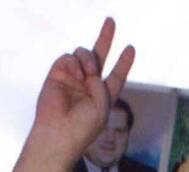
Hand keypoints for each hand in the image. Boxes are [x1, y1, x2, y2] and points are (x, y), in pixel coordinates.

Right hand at [33, 18, 134, 153]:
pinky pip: (69, 57)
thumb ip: (101, 84)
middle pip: (99, 57)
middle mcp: (88, 85)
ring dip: (89, 59)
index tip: (130, 49)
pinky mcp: (58, 74)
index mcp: (102, 97)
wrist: (57, 133)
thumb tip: (87, 69)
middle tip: (111, 21)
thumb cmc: (82, 128)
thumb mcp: (102, 107)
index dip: (123, 63)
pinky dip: (75, 63)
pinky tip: (77, 76)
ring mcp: (72, 79)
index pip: (116, 76)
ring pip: (84, 54)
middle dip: (105, 39)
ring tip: (89, 74)